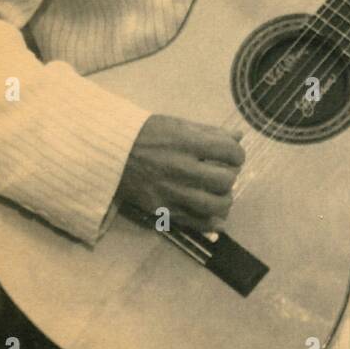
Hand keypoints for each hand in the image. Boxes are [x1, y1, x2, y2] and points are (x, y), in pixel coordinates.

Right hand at [117, 114, 244, 232]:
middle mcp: (181, 169)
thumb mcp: (177, 124)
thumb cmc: (146, 134)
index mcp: (186, 143)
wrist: (110, 154)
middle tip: (223, 173)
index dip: (237, 154)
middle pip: (225, 180)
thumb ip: (210, 132)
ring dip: (224, 199)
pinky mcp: (163, 210)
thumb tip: (239, 136)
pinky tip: (215, 216)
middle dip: (230, 176)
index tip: (232, 155)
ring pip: (215, 205)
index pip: (229, 151)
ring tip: (218, 193)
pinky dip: (212, 223)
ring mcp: (172, 192)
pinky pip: (197, 223)